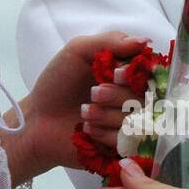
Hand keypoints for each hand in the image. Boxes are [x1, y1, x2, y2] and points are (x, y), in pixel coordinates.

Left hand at [4, 31, 146, 181]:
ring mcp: (130, 124)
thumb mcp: (78, 51)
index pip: (150, 70)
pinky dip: (105, 134)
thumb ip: (110, 41)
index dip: (135, 73)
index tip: (114, 74)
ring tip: (84, 113)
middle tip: (93, 93)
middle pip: (147, 97)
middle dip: (117, 95)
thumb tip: (145, 42)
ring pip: (138, 120)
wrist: (38, 121)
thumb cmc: (57, 83)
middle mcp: (134, 97)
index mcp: (127, 72)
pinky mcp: (123, 147)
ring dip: (106, 115)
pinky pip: (129, 142)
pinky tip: (88, 130)